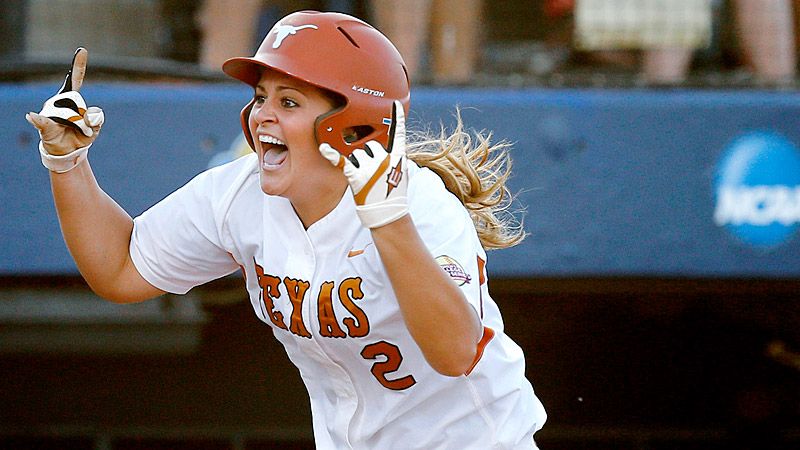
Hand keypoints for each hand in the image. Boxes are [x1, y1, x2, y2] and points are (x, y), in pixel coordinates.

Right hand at [25, 47, 104, 155]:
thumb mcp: (95, 130)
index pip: (76, 80)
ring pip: (69, 115)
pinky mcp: (44, 125)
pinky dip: (38, 119)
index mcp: (72, 99)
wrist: (68, 151)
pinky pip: (42, 121)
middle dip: (87, 120)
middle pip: (78, 104)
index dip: (78, 66)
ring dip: (79, 127)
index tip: (82, 51)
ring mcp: (50, 112)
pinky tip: (31, 116)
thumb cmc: (81, 135)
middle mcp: (59, 102)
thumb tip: (91, 116)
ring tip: (76, 133)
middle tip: (85, 130)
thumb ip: (98, 121)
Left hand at [320, 100, 408, 227]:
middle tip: (374, 175)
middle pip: (370, 146)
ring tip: (365, 180)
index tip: (395, 103)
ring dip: (357, 165)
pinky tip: (323, 148)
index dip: (397, 117)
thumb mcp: (400, 173)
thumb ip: (392, 158)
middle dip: (369, 157)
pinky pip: (341, 160)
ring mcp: (370, 167)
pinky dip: (331, 154)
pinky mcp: (356, 175)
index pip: (399, 133)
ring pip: (356, 154)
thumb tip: (377, 150)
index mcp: (398, 157)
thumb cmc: (393, 194)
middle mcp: (384, 159)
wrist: (387, 212)